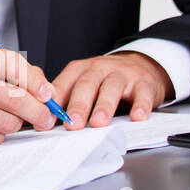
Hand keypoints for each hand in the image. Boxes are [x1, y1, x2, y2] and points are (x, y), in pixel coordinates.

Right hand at [0, 46, 58, 152]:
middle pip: (16, 99)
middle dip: (38, 112)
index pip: (13, 64)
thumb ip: (12, 72)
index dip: (36, 82)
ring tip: (2, 118)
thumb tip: (47, 91)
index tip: (47, 95)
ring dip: (13, 125)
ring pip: (8, 122)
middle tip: (46, 118)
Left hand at [51, 51, 173, 128]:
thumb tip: (46, 120)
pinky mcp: (144, 83)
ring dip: (104, 106)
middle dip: (78, 106)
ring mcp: (123, 74)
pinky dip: (140, 105)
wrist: (140, 65)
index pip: (65, 83)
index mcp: (81, 69)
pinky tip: (137, 117)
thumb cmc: (106, 80)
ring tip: (98, 123)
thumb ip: (67, 97)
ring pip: (112, 88)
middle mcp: (100, 69)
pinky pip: (142, 94)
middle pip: (87, 85)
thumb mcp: (85, 83)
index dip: (55, 101)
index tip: (48, 118)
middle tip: (73, 124)